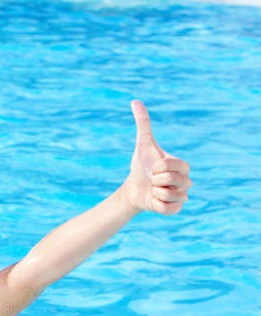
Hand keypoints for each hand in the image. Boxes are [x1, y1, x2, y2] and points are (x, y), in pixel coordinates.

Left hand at [122, 100, 190, 214]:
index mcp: (182, 165)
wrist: (133, 188)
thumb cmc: (141, 166)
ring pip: (170, 194)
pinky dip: (158, 205)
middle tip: (152, 180)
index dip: (159, 167)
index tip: (153, 167)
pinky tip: (155, 200)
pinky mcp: (175, 209)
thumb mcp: (142, 144)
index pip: (173, 165)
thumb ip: (143, 124)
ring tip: (154, 189)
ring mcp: (182, 196)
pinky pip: (169, 209)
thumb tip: (135, 101)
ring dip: (155, 192)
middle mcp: (186, 181)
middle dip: (156, 179)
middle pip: (172, 180)